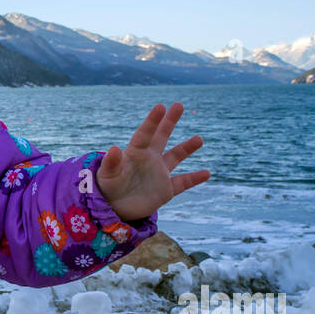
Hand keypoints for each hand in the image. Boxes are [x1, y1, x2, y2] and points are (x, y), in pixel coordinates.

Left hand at [95, 102, 209, 222]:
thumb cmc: (108, 188)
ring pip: (176, 156)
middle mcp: (149, 159)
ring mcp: (159, 173)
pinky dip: (194, 178)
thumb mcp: (107, 176)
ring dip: (187, 148)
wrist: (114, 208)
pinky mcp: (166, 189)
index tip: (161, 106)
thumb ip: (111, 163)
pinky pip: (183, 182)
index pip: (145, 133)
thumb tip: (113, 148)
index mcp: (135, 153)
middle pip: (161, 136)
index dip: (153, 120)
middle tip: (178, 105)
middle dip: (169, 121)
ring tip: (199, 139)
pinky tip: (207, 173)